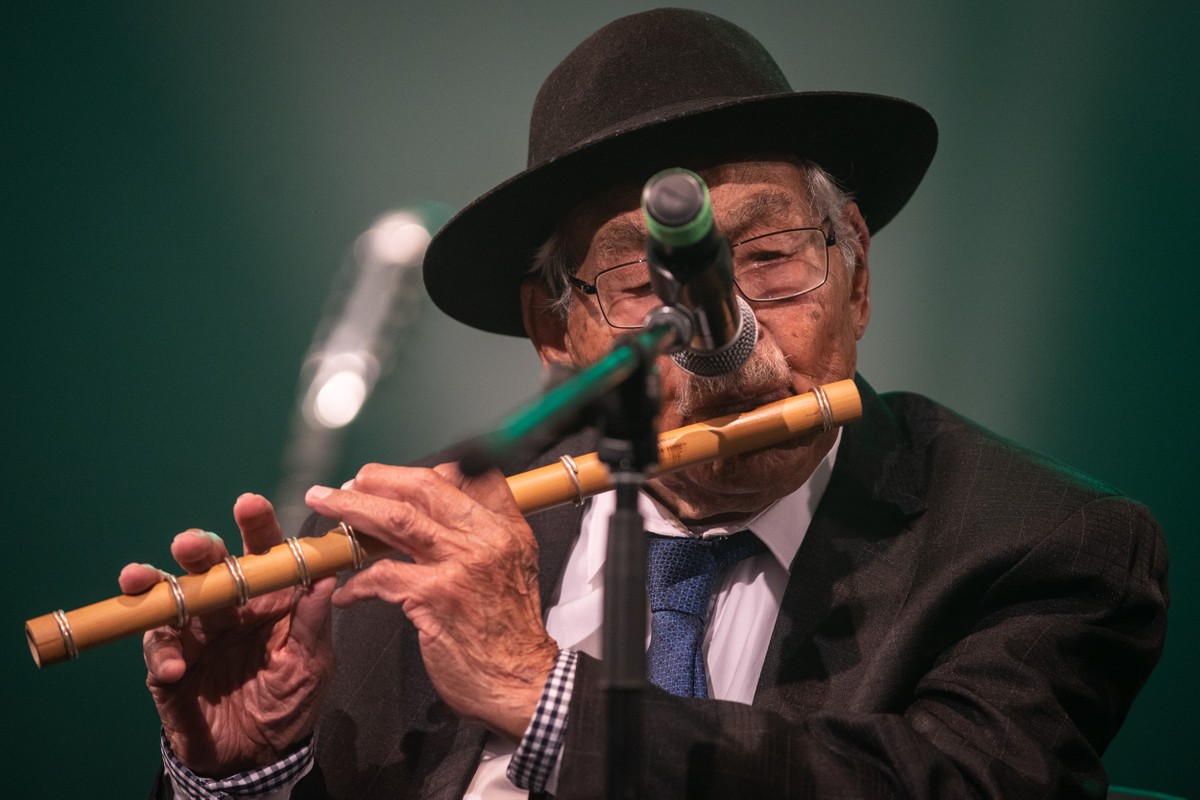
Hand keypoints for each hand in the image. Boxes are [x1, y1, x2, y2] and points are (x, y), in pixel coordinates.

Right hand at [118, 493, 334, 776]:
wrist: (258, 757)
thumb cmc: (291, 702)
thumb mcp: (312, 664)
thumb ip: (314, 622)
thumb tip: (325, 576)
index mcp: (269, 598)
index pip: (263, 552)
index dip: (256, 525)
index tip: (250, 504)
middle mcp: (229, 606)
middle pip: (211, 565)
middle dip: (199, 548)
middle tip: (191, 543)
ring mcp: (196, 633)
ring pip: (171, 597)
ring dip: (156, 586)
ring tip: (144, 578)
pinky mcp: (169, 665)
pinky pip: (159, 651)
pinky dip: (164, 655)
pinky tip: (177, 667)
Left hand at [304, 463, 558, 741]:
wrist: (521, 681)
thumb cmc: (510, 632)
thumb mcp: (515, 567)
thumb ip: (487, 535)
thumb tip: (446, 509)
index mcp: (506, 528)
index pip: (470, 474)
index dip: (428, 470)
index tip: (395, 478)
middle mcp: (486, 538)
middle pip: (425, 487)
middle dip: (379, 478)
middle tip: (350, 482)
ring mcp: (460, 564)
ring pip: (397, 519)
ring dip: (353, 508)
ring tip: (325, 505)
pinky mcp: (435, 595)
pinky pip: (381, 575)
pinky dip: (355, 584)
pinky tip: (345, 594)